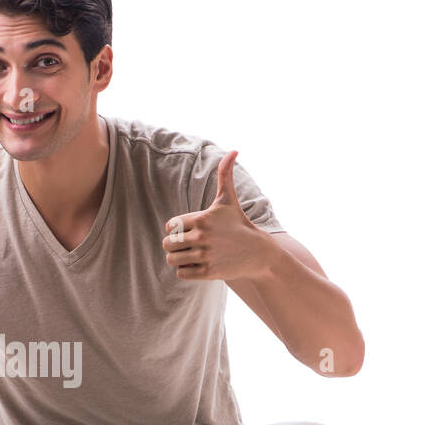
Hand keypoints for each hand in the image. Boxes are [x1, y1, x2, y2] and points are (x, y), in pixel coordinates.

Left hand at [162, 149, 270, 280]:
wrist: (258, 252)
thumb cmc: (238, 223)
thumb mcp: (228, 200)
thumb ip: (225, 174)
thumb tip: (233, 150)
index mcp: (201, 219)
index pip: (169, 226)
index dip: (175, 229)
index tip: (188, 230)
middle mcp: (202, 237)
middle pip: (167, 244)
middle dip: (173, 245)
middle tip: (187, 245)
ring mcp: (205, 255)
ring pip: (172, 260)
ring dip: (179, 259)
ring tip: (192, 255)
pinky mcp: (208, 272)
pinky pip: (181, 273)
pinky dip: (185, 270)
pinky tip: (198, 265)